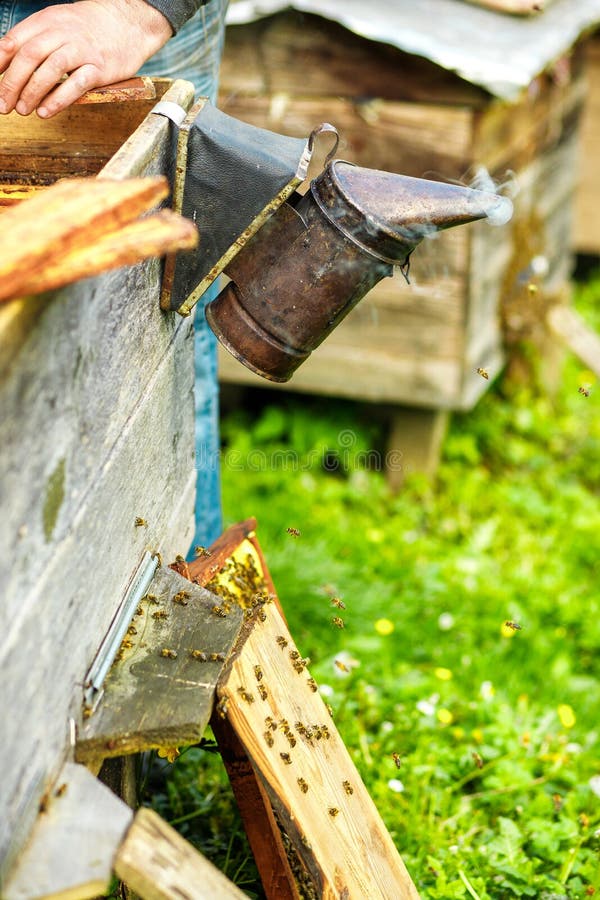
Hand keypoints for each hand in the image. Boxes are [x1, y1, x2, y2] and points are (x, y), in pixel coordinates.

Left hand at [0, 0, 172, 117]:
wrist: (128, 23)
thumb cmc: (89, 29)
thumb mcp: (58, 24)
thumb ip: (35, 41)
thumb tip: (8, 64)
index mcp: (48, 21)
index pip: (16, 40)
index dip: (0, 63)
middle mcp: (63, 32)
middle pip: (29, 56)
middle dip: (12, 83)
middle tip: (3, 105)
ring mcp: (82, 50)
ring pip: (50, 69)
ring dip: (32, 92)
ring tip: (22, 110)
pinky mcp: (100, 68)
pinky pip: (76, 84)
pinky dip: (58, 99)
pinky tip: (46, 111)